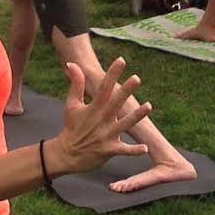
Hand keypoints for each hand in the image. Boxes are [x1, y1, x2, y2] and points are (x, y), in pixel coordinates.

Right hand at [49, 58, 150, 175]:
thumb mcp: (72, 105)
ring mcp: (106, 135)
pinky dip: (134, 150)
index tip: (121, 60)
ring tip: (149, 106)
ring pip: (124, 124)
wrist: (66, 155)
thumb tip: (72, 63)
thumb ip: (76, 84)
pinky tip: (145, 148)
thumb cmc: (72, 127)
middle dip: (126, 91)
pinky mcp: (109, 150)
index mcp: (94, 108)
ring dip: (136, 116)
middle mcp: (101, 120)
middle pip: (115, 103)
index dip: (112, 74)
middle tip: (137, 78)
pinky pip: (124, 150)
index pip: (104, 88)